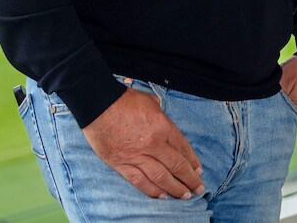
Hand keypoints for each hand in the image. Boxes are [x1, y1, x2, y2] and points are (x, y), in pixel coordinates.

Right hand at [82, 88, 203, 199]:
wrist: (98, 105)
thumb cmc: (124, 100)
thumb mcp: (150, 101)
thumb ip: (161, 114)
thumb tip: (165, 120)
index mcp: (162, 127)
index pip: (183, 148)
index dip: (193, 161)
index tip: (199, 171)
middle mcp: (153, 144)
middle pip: (176, 166)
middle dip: (190, 179)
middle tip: (199, 189)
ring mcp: (136, 156)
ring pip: (161, 177)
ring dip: (175, 188)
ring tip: (184, 196)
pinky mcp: (121, 164)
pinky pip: (139, 181)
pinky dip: (152, 190)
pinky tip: (162, 196)